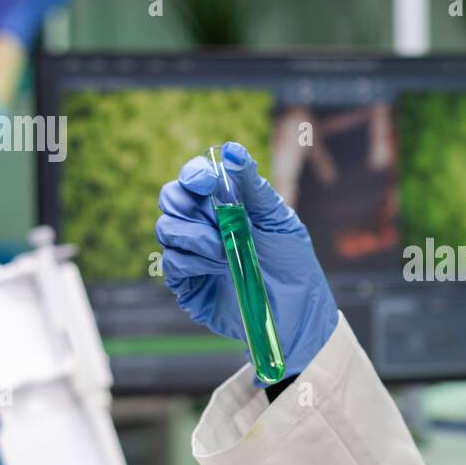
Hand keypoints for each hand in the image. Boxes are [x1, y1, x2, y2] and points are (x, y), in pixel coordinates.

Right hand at [156, 141, 338, 382]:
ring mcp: (193, 253)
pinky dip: (193, 261)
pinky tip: (219, 269)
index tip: (207, 181)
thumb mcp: (279, 221)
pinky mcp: (187, 283)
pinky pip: (172, 262)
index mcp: (225, 204)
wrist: (298, 312)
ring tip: (226, 252)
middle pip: (171, 198)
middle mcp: (203, 224)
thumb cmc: (293, 263)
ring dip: (196, 236)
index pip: (195, 178)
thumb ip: (254, 189)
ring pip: (167, 228)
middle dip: (185, 203)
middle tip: (215, 219)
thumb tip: (233, 151)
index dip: (195, 174)